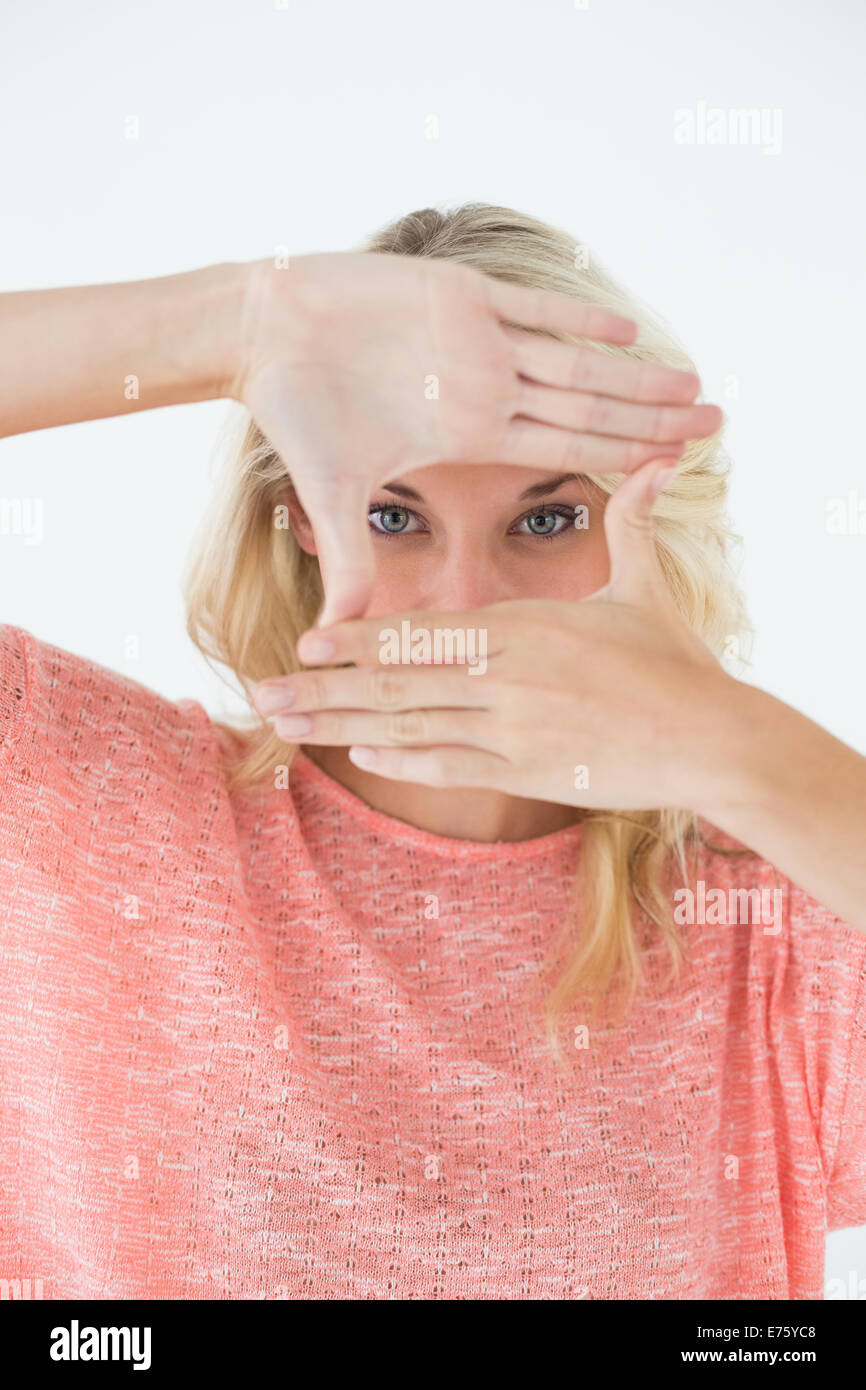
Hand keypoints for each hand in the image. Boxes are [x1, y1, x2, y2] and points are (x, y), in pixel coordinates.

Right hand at [231, 253, 721, 625]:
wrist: (264, 333)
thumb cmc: (296, 412)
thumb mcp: (331, 492)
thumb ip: (348, 560)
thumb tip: (334, 640)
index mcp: (473, 433)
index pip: (566, 448)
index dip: (623, 456)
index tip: (676, 468)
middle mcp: (488, 388)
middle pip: (590, 406)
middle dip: (654, 415)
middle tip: (718, 423)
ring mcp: (478, 340)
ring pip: (576, 360)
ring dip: (634, 373)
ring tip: (692, 384)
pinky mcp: (459, 293)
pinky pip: (531, 308)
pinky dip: (577, 319)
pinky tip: (628, 332)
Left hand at [251, 459, 739, 814]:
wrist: (714, 738)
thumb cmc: (677, 663)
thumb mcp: (644, 588)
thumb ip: (632, 524)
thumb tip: (657, 463)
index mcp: (522, 627)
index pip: (422, 630)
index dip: (359, 637)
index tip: (307, 639)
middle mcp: (505, 676)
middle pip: (395, 680)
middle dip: (322, 687)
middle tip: (261, 691)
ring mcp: (512, 728)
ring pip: (408, 726)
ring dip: (340, 727)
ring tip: (286, 726)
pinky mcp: (528, 773)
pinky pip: (451, 767)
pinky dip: (404, 761)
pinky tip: (360, 757)